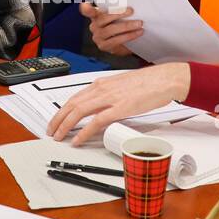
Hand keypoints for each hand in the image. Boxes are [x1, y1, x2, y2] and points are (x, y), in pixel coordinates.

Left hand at [47, 63, 190, 146]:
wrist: (166, 79)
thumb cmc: (149, 83)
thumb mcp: (123, 86)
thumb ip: (111, 95)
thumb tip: (103, 108)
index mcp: (102, 83)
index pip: (75, 97)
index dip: (62, 110)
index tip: (57, 119)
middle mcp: (102, 89)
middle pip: (72, 104)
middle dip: (58, 119)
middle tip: (51, 130)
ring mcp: (110, 98)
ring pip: (79, 111)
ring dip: (65, 125)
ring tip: (58, 136)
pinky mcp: (120, 108)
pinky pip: (96, 121)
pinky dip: (83, 131)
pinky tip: (77, 139)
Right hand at [80, 2, 143, 55]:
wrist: (123, 44)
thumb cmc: (120, 25)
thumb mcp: (118, 16)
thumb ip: (119, 9)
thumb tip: (129, 4)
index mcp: (96, 15)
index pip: (88, 11)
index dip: (86, 8)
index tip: (86, 4)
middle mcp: (94, 26)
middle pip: (103, 18)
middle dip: (118, 13)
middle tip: (131, 11)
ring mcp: (97, 37)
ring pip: (111, 30)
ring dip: (127, 26)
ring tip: (139, 23)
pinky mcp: (104, 46)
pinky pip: (116, 40)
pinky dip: (129, 36)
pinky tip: (137, 33)